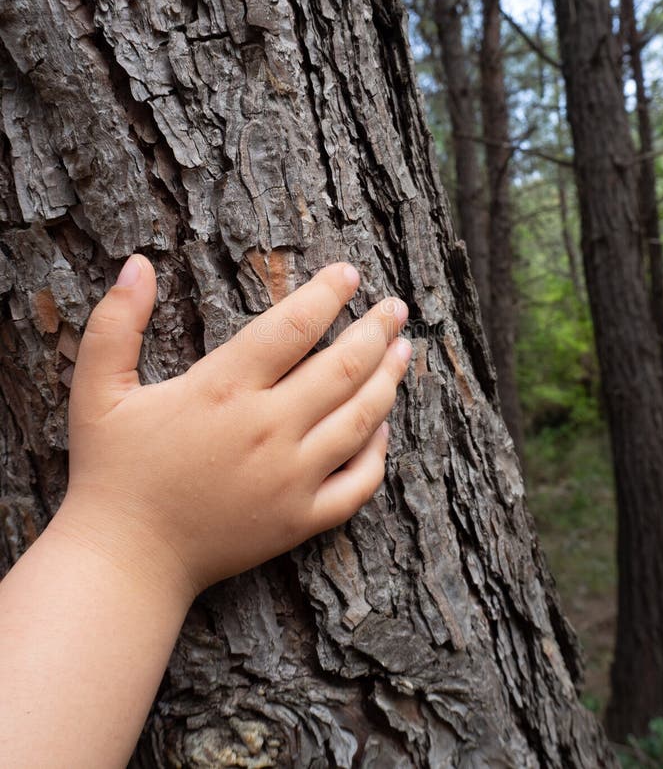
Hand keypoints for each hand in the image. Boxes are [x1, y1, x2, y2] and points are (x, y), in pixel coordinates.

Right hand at [57, 256, 410, 603]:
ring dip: (389, 380)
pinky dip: (379, 452)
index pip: (293, 326)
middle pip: (343, 367)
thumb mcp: (97, 390)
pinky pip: (358, 483)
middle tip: (396, 307)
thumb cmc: (112, 471)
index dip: (327, 293)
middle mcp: (268, 430)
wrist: (127, 559)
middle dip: (376, 330)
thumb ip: (116, 324)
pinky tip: (384, 426)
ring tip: (405, 350)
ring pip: (361, 419)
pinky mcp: (300, 520)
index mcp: (223, 391)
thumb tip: (136, 264)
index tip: (350, 273)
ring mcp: (291, 478)